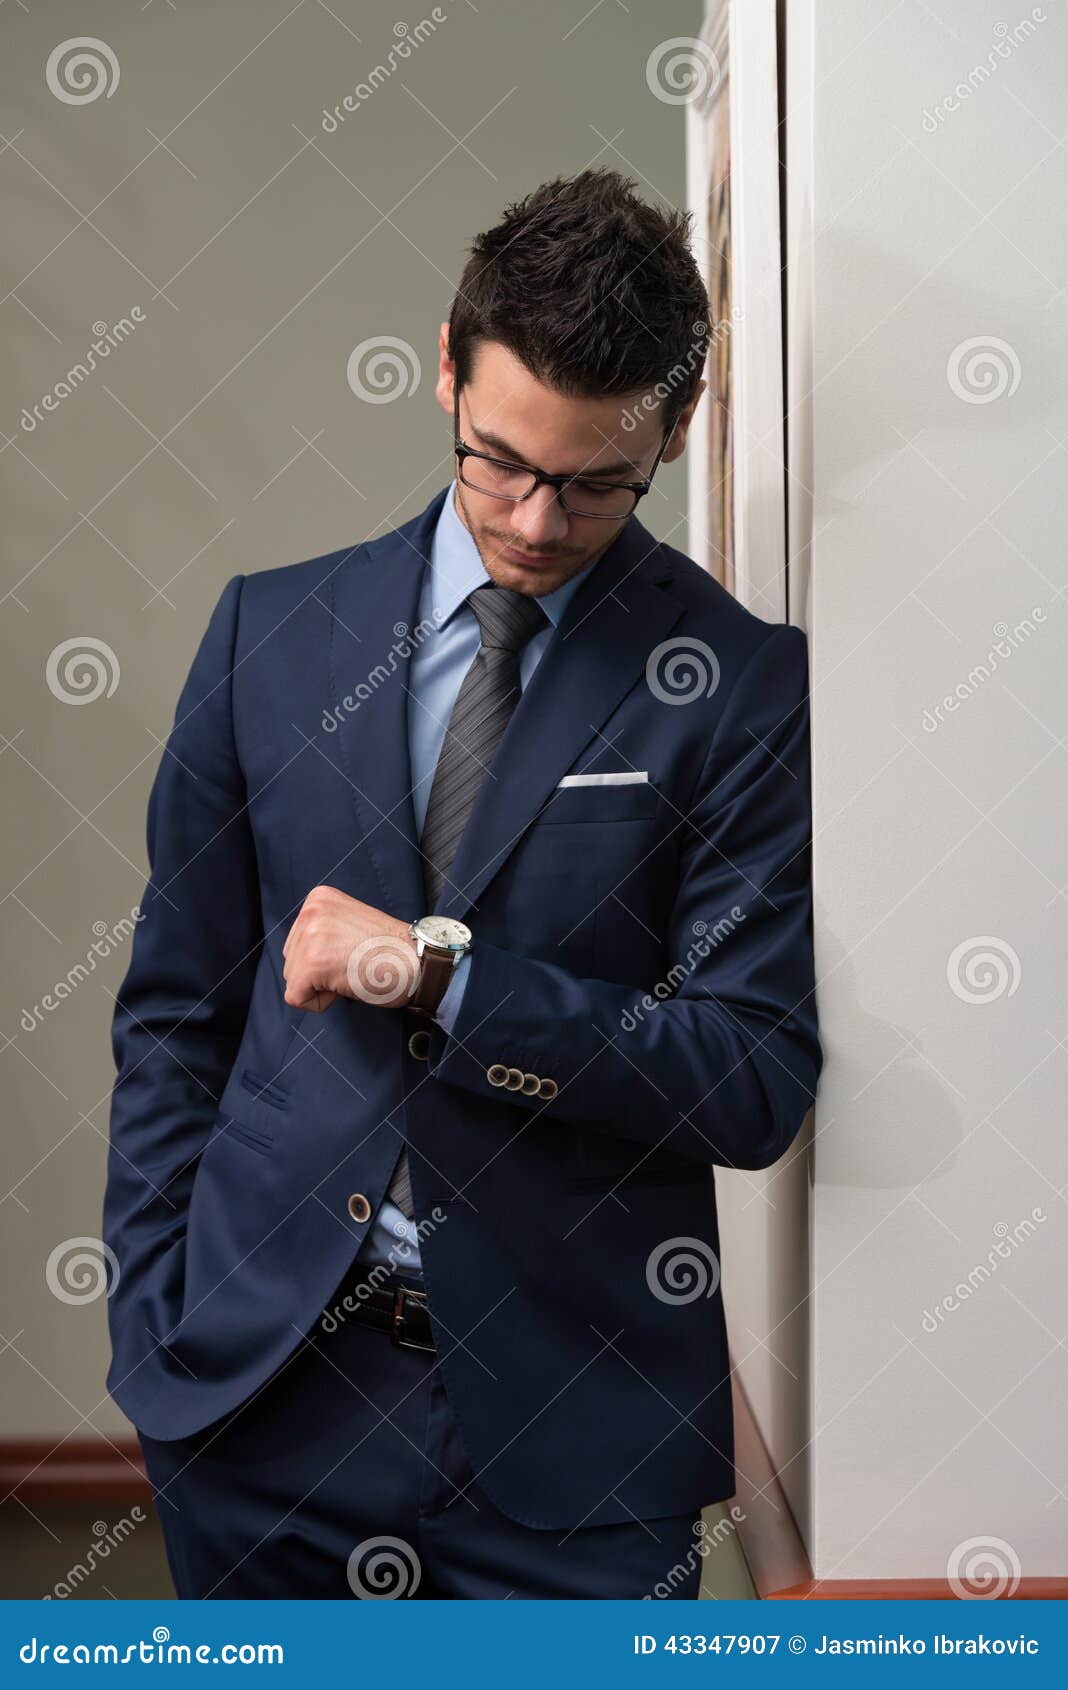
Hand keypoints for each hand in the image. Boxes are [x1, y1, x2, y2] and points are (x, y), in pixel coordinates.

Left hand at [282, 885, 418, 1012]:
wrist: (418, 962)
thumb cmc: (390, 950)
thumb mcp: (348, 924)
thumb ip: (322, 931)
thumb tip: (298, 957)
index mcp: (319, 898)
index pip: (298, 942)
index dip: (323, 959)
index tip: (353, 953)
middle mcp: (310, 911)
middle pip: (291, 960)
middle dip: (318, 973)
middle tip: (354, 964)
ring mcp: (311, 936)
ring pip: (292, 980)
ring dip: (321, 987)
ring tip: (352, 972)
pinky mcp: (312, 964)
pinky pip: (297, 998)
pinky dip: (320, 1003)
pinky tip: (346, 986)